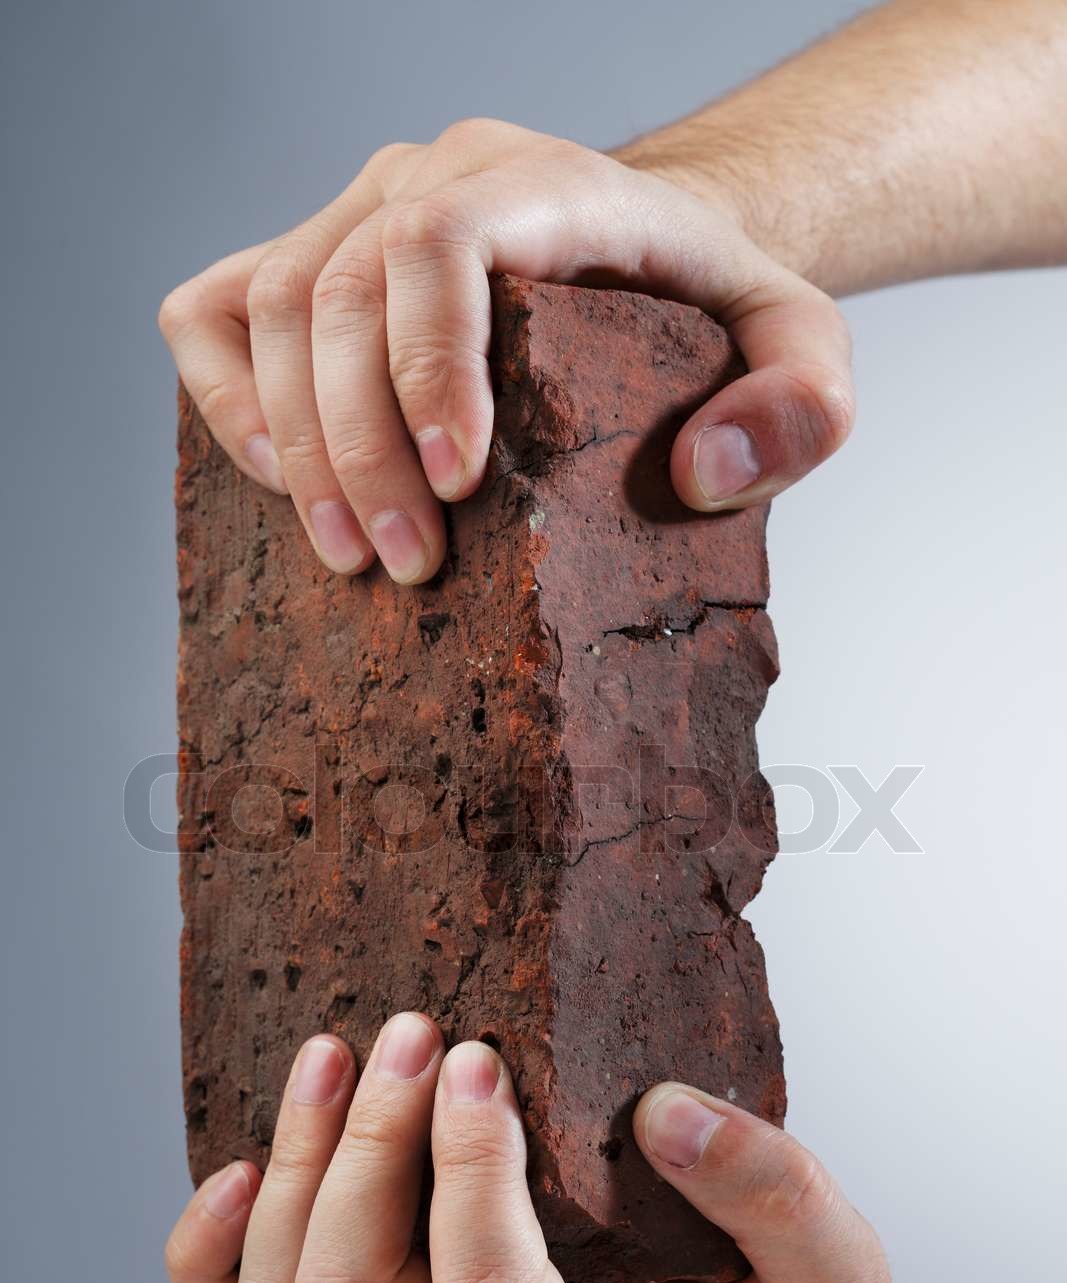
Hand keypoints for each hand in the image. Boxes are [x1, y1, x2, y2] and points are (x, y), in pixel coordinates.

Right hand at [158, 120, 853, 584]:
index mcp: (547, 182)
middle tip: (404, 566)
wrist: (649, 251)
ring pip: (270, 307)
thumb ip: (803, 402)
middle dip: (359, 446)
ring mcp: (358, 210)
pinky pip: (214, 310)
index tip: (454, 486)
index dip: (426, 363)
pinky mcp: (311, 257)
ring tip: (348, 556)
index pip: (443, 242)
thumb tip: (706, 473)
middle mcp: (433, 177)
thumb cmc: (708, 308)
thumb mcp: (801, 346)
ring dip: (293, 445)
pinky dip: (223, 396)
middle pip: (341, 290)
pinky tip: (275, 477)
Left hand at [165, 1014, 889, 1282]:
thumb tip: (669, 1111)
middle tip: (417, 1027)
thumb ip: (776, 1193)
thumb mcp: (826, 1262)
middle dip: (371, 1146)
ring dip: (295, 1164)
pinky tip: (237, 1163)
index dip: (467, 1176)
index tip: (483, 1057)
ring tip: (338, 1051)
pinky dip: (208, 1247)